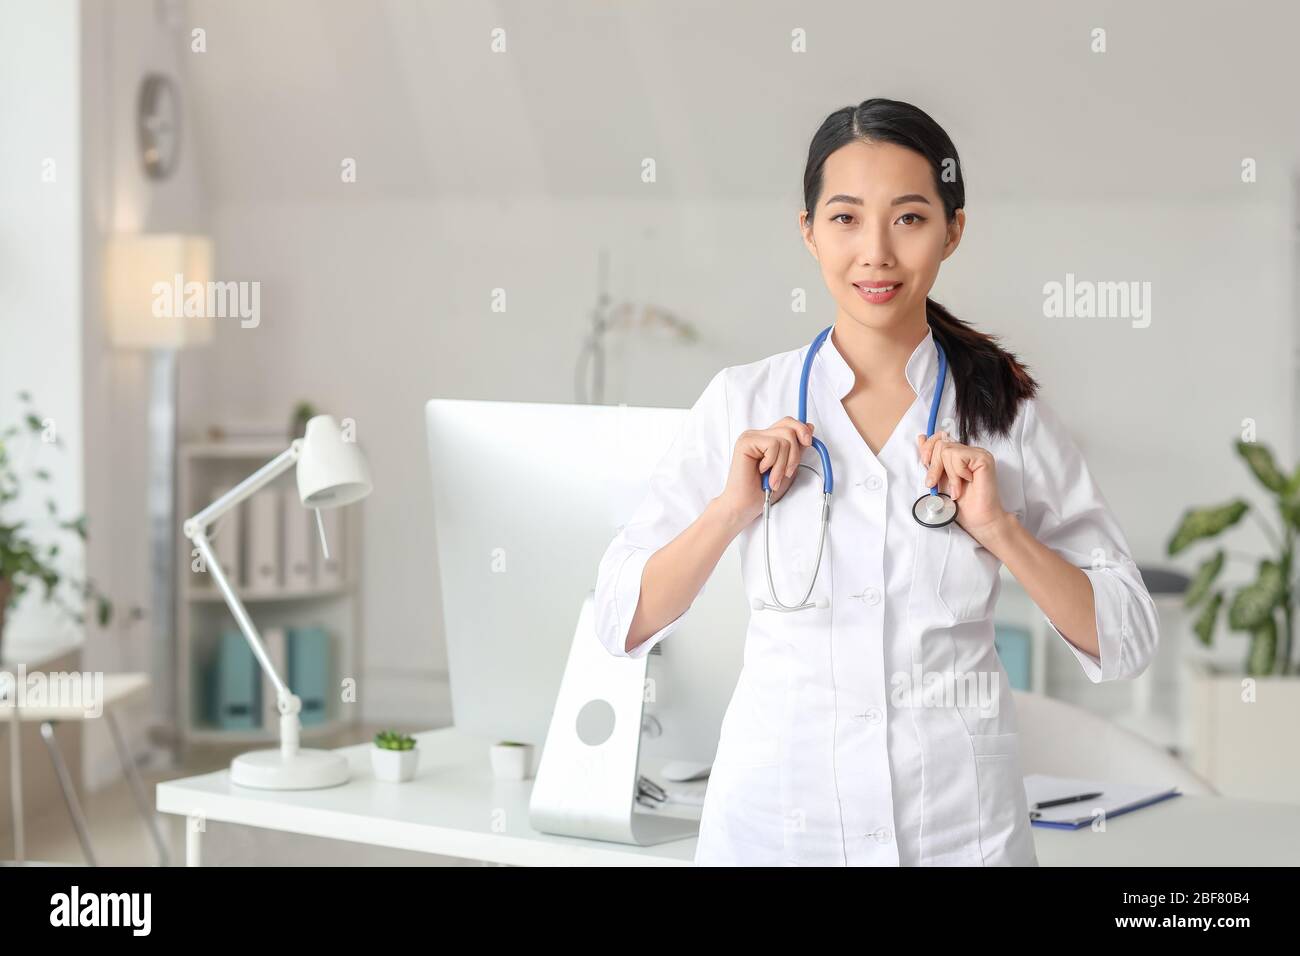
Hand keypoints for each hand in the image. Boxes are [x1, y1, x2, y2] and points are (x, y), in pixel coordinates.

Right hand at [718, 417, 815, 525]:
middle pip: (790, 428)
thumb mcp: (788, 467)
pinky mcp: (746, 442)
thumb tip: (810, 427)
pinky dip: (773, 462)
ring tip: (773, 478)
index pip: (788, 422)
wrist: (745, 505)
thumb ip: (797, 448)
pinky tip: (763, 471)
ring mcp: (751, 437)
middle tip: (787, 473)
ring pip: (784, 438)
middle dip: (795, 454)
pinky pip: (773, 444)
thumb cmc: (763, 490)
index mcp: (767, 438)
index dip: (802, 430)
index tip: (808, 444)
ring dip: (783, 464)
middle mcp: (758, 435)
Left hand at [915, 430, 1011, 544]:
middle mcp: (969, 451)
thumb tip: (921, 438)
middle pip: (940, 444)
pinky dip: (956, 472)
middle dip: (934, 466)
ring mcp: (978, 453)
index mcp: (959, 454)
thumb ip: (931, 460)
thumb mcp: (938, 478)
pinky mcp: (983, 458)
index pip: (939, 438)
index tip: (925, 464)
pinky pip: (957, 456)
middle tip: (937, 483)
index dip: (927, 449)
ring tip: (956, 488)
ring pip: (946, 450)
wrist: (977, 519)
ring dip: (948, 473)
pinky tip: (966, 482)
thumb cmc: (960, 504)